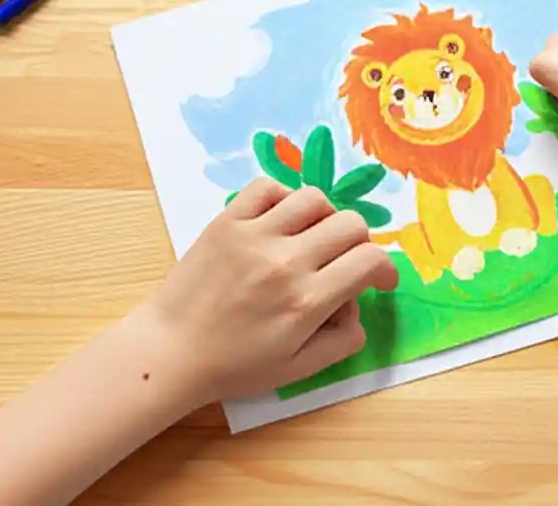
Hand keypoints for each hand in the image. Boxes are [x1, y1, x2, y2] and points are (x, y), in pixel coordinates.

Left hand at [150, 179, 398, 404]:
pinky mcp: (226, 222)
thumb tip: (357, 308)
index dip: (386, 269)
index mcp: (307, 301)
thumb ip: (341, 342)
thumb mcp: (298, 370)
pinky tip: (280, 221)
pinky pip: (267, 187)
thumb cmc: (235, 366)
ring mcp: (254, 236)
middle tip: (345, 263)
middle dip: (361, 244)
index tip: (379, 281)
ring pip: (314, 198)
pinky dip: (283, 197)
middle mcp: (286, 261)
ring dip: (325, 217)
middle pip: (350, 225)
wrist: (170, 351)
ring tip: (313, 238)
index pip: (370, 260)